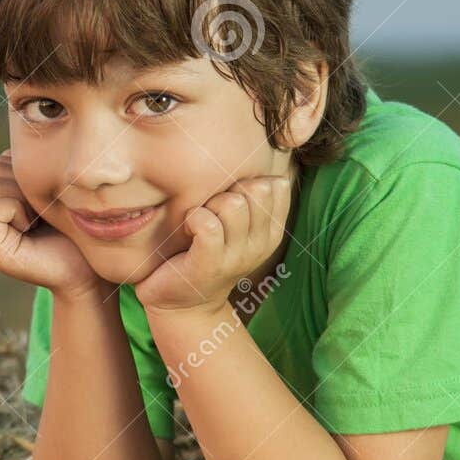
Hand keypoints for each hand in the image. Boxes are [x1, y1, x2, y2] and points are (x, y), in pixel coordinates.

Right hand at [0, 150, 104, 298]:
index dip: (28, 171)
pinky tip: (34, 228)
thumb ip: (34, 169)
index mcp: (0, 200)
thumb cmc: (80, 230)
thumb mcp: (55, 190)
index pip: (0, 160)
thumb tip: (28, 128)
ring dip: (24, 195)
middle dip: (25, 181)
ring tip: (41, 218)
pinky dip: (19, 211)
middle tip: (45, 210)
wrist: (90, 272)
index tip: (48, 200)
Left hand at [134, 174, 291, 318]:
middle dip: (228, 190)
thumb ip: (250, 195)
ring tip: (198, 221)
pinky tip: (188, 227)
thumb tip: (259, 157)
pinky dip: (194, 218)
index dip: (248, 182)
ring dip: (209, 205)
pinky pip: (208, 225)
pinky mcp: (208, 266)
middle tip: (211, 209)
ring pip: (232, 204)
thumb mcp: (236, 223)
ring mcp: (236, 258)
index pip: (276, 186)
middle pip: (255, 190)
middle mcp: (260, 245)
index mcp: (271, 231)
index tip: (230, 198)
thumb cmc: (205, 251)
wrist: (182, 303)